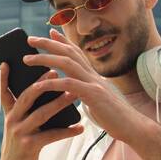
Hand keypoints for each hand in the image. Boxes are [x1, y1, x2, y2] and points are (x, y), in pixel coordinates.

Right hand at [0, 59, 83, 159]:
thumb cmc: (20, 142)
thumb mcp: (17, 124)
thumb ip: (24, 109)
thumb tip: (44, 90)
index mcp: (9, 113)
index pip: (3, 92)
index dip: (3, 78)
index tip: (6, 62)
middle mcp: (12, 120)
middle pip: (26, 97)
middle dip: (41, 84)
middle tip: (55, 72)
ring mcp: (20, 133)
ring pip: (41, 114)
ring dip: (59, 103)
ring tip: (73, 95)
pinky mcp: (30, 145)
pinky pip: (52, 135)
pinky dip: (67, 131)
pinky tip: (80, 128)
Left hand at [21, 29, 140, 142]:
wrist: (134, 127)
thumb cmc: (115, 118)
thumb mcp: (97, 101)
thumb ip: (85, 93)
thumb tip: (73, 92)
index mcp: (93, 76)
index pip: (76, 53)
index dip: (63, 41)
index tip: (50, 32)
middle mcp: (93, 75)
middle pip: (69, 52)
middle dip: (48, 43)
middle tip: (30, 39)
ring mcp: (94, 83)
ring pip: (67, 63)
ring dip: (45, 59)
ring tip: (27, 59)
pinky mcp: (94, 95)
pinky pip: (70, 85)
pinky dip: (52, 83)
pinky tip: (38, 84)